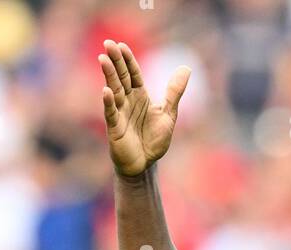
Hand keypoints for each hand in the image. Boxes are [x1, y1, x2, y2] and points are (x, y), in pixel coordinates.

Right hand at [99, 40, 189, 176]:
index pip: (133, 73)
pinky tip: (106, 91)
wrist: (145, 164)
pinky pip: (111, 113)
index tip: (122, 45)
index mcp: (140, 96)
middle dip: (115, 61)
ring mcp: (119, 113)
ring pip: (113, 90)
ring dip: (108, 75)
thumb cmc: (154, 140)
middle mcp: (127, 101)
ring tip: (103, 59)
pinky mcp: (114, 128)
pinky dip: (109, 102)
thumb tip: (187, 68)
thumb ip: (175, 92)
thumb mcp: (168, 114)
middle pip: (121, 77)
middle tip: (108, 43)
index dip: (128, 60)